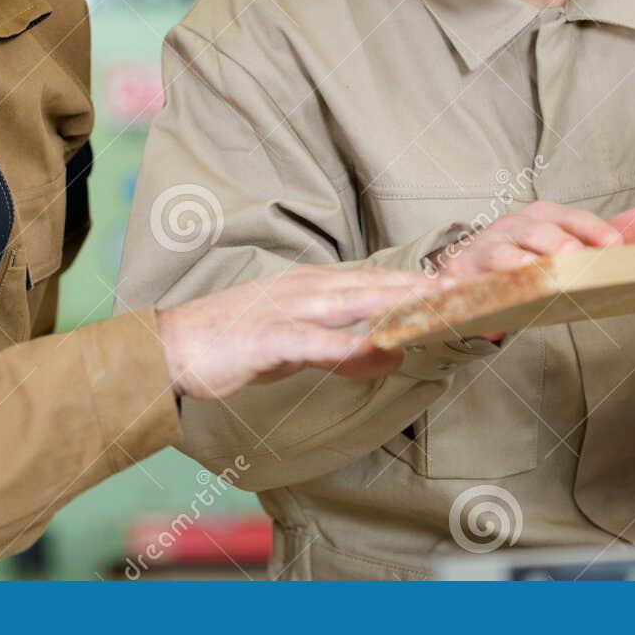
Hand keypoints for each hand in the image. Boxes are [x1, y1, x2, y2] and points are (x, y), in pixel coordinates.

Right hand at [154, 265, 443, 400]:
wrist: (171, 349)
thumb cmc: (231, 345)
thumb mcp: (294, 347)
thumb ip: (341, 349)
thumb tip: (386, 353)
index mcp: (310, 286)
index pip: (373, 281)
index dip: (415, 281)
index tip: (455, 284)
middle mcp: (303, 289)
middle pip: (372, 284)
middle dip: (418, 285)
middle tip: (463, 287)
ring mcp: (285, 310)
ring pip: (350, 302)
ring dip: (393, 301)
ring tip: (431, 303)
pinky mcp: (266, 337)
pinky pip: (312, 341)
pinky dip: (344, 344)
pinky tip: (373, 347)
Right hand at [431, 201, 634, 281]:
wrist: (470, 273)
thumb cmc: (526, 258)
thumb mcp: (565, 244)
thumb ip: (605, 235)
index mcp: (539, 218)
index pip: (567, 217)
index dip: (591, 229)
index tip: (616, 247)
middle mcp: (510, 228)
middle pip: (533, 230)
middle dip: (554, 242)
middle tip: (574, 257)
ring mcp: (483, 251)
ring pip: (500, 254)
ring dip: (516, 264)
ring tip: (533, 274)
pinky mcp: (460, 278)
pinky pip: (468, 284)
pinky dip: (476, 290)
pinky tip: (492, 305)